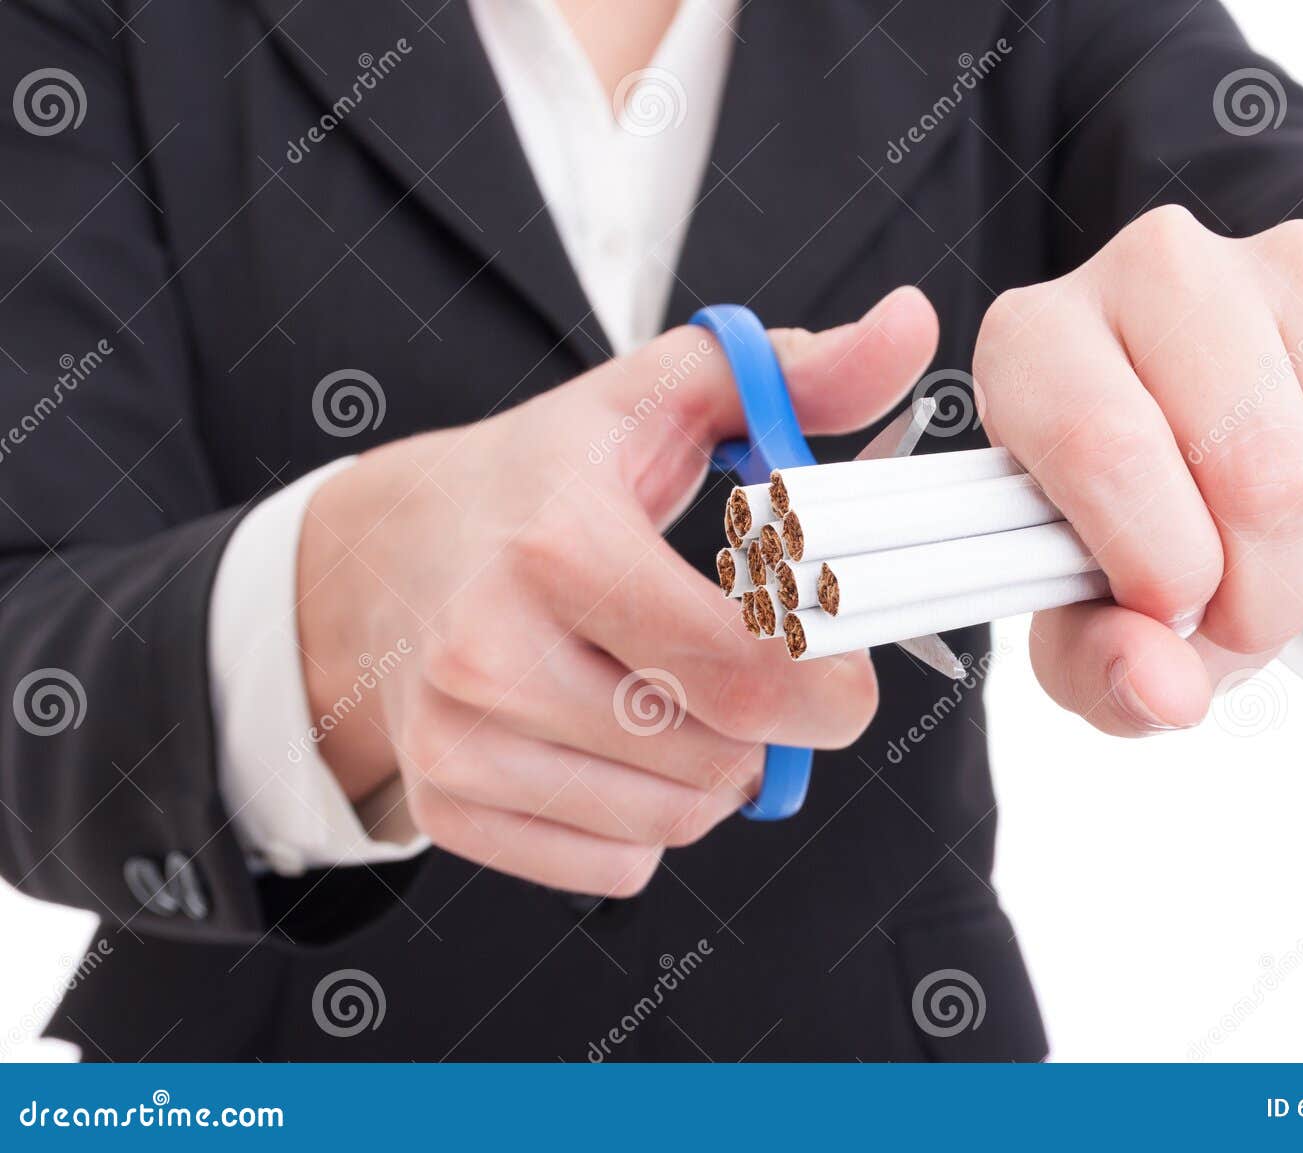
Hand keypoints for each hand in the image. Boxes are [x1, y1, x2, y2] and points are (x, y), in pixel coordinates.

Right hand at [296, 287, 937, 894]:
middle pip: (721, 756)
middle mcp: (491, 653)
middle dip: (778, 724)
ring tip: (689, 699)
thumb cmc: (538, 480)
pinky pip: (617, 865)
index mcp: (559, 546)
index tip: (843, 661)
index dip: (830, 682)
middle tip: (767, 671)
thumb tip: (909, 327)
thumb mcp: (659, 401)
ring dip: (719, 772)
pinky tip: (631, 747)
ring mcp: (459, 742)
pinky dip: (653, 822)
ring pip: (676, 822)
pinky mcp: (449, 808)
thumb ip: (796, 373)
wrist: (380, 558)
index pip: (745, 667)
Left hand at [975, 206, 1302, 735]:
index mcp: (1039, 338)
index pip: (1109, 449)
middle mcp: (1161, 270)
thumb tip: (1168, 692)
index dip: (1159, 572)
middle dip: (1263, 603)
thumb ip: (1094, 662)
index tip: (1172, 615)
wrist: (1225, 452)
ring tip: (1294, 590)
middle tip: (1239, 628)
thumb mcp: (1077, 610)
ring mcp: (1297, 273)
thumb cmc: (1125, 527)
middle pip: (1261, 472)